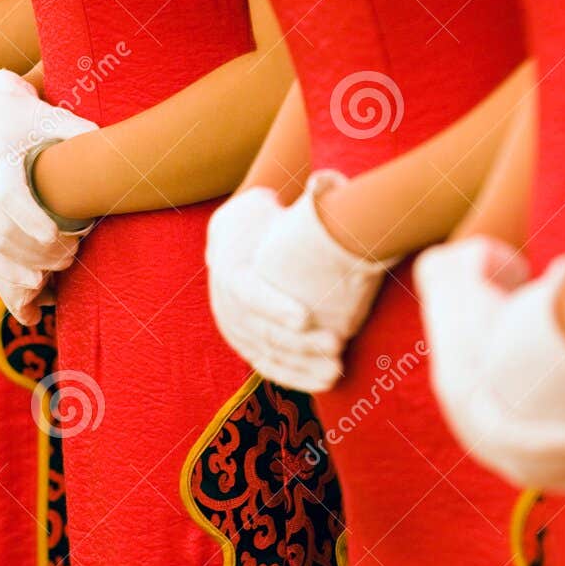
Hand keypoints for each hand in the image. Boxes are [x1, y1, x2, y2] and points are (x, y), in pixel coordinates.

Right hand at [0, 69, 97, 324]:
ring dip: (19, 277)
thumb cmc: (38, 119)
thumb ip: (88, 141)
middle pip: (1, 233)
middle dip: (36, 255)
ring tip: (51, 288)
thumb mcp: (62, 119)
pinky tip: (30, 309)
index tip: (61, 240)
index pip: (9, 197)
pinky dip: (5, 287)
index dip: (33, 224)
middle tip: (71, 259)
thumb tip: (127, 164)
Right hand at [207, 187, 344, 389]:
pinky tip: (326, 384)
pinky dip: (297, 378)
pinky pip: (270, 367)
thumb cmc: (265, 220)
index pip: (250, 293)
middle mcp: (227, 305)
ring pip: (268, 354)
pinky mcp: (247, 346)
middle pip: (262, 330)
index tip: (305, 318)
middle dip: (300, 343)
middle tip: (337, 346)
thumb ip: (301, 199)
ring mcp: (236, 329)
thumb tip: (328, 181)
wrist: (234, 239)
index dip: (275, 307)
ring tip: (338, 371)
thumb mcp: (272, 206)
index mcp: (231, 268)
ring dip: (303, 366)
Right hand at [415, 239, 564, 494]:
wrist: (452, 291)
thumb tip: (564, 272)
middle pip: (512, 457)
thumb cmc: (478, 280)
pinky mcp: (494, 437)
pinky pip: (527, 470)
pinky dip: (563, 477)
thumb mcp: (481, 267)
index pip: (497, 428)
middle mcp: (461, 412)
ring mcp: (474, 427)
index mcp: (457, 379)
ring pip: (520, 470)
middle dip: (563, 458)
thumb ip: (513, 267)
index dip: (543, 440)